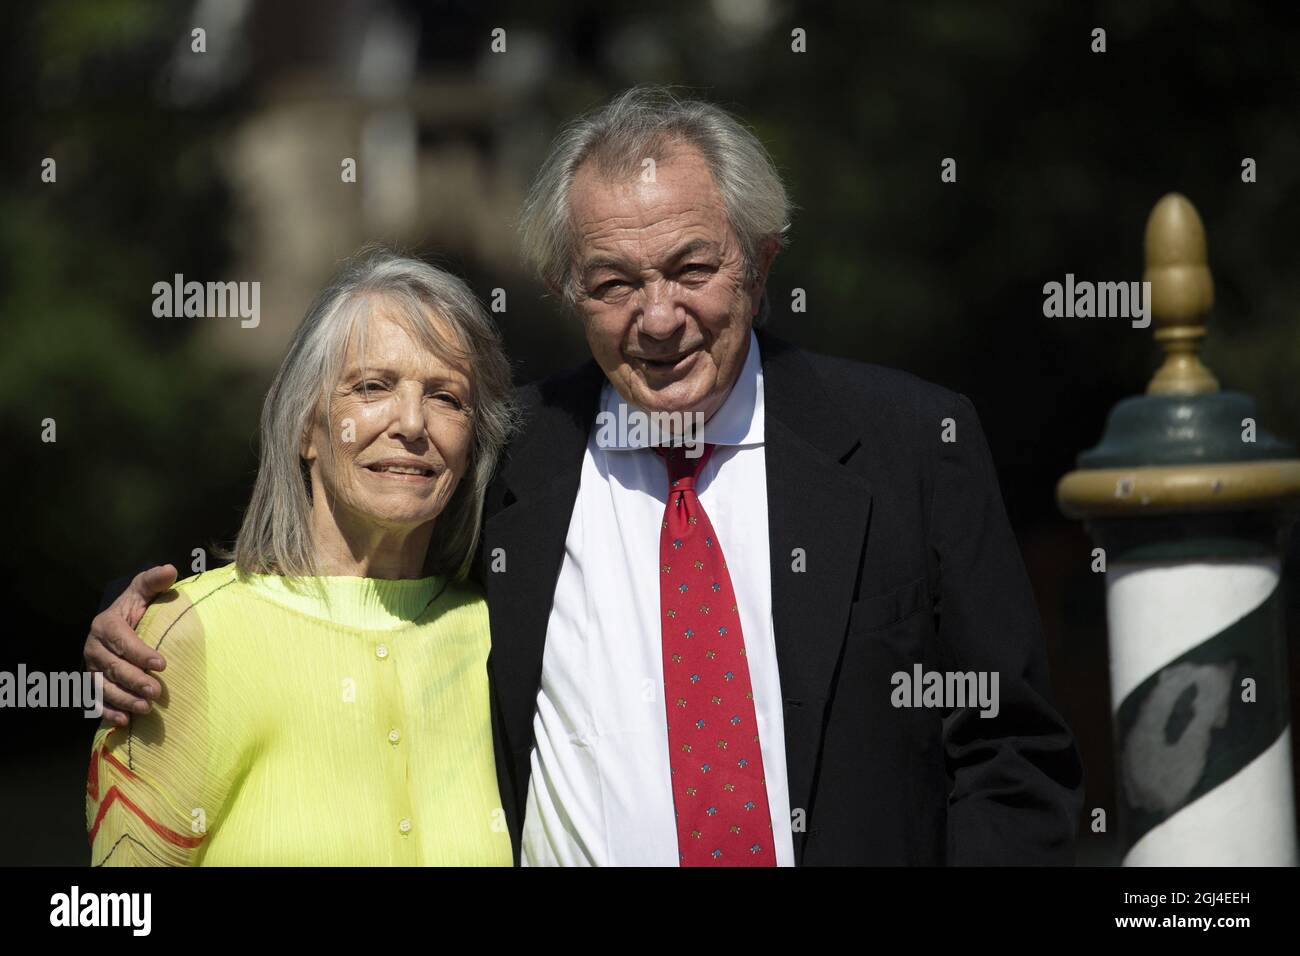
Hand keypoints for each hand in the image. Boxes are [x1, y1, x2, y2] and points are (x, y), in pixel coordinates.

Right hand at [84, 565, 177, 725]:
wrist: (119, 622)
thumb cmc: (136, 606)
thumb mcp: (143, 591)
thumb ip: (154, 581)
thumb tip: (170, 570)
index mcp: (105, 624)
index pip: (122, 640)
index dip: (140, 653)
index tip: (162, 665)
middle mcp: (93, 647)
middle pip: (112, 667)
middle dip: (134, 681)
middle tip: (156, 693)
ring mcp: (90, 667)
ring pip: (103, 687)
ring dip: (123, 700)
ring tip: (145, 709)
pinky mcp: (91, 682)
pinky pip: (95, 700)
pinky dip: (107, 711)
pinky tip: (123, 721)